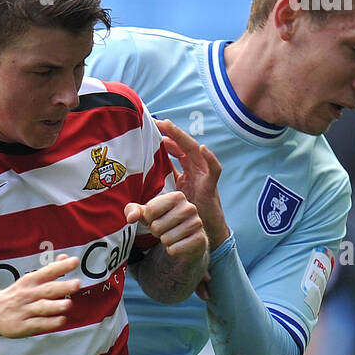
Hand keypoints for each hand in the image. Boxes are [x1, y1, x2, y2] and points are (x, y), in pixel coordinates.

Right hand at [0, 256, 80, 337]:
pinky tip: (61, 321)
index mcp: (30, 281)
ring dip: (55, 306)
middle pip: (47, 290)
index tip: (74, 261)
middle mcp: (28, 295)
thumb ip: (50, 270)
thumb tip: (66, 257)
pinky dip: (50, 323)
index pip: (47, 272)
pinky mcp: (23, 326)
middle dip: (62, 287)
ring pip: (42, 308)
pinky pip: (38, 324)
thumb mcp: (30, 280)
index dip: (61, 267)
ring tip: (68, 304)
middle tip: (77, 284)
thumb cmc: (16, 295)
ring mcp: (25, 311)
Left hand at [124, 189, 206, 264]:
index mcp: (177, 196)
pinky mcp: (200, 240)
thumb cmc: (164, 222)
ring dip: (165, 241)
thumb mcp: (147, 214)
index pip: (150, 210)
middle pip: (157, 226)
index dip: (149, 219)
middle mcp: (189, 208)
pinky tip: (179, 244)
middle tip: (165, 230)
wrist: (186, 239)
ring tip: (172, 236)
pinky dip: (172, 250)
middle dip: (157, 231)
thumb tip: (130, 218)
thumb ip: (133, 210)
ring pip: (165, 239)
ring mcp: (197, 223)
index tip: (157, 218)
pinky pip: (174, 249)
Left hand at [155, 118, 228, 251]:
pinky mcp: (211, 186)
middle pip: (184, 146)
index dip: (165, 138)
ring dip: (183, 138)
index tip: (151, 129)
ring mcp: (204, 176)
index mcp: (186, 172)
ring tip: (171, 127)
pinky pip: (214, 169)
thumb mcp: (171, 197)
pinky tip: (202, 148)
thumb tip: (140, 181)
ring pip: (195, 151)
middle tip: (158, 122)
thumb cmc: (186, 216)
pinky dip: (210, 158)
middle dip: (172, 132)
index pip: (175, 150)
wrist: (204, 232)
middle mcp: (195, 170)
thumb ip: (160, 187)